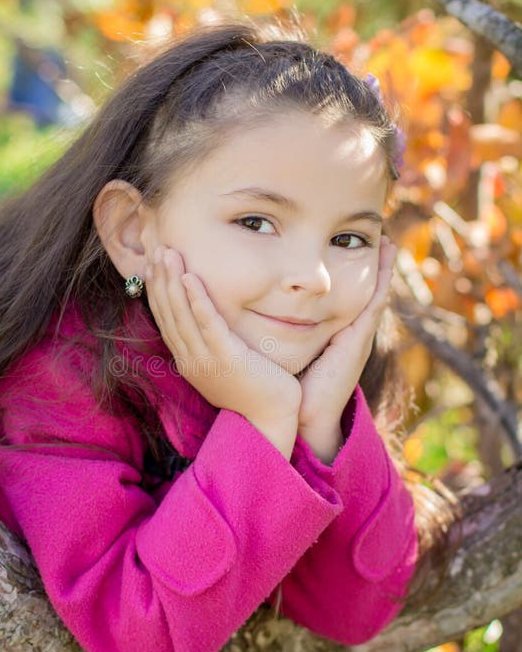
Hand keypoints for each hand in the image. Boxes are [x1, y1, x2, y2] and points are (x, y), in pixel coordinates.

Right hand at [145, 246, 301, 426]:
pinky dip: (197, 301)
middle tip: (156, 249)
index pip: (165, 319)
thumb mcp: (225, 364)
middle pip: (168, 313)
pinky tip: (190, 279)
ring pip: (182, 315)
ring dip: (173, 282)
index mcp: (188, 360)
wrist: (269, 421)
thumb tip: (209, 320)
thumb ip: (213, 342)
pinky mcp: (226, 359)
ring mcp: (205, 360)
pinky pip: (208, 325)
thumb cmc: (253, 391)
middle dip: (160, 279)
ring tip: (167, 254)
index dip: (157, 290)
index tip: (153, 264)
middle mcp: (190, 359)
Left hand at [297, 236, 396, 459]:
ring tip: (386, 240)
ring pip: (375, 293)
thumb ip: (284, 335)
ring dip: (383, 267)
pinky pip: (374, 302)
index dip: (348, 273)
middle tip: (379, 234)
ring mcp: (358, 335)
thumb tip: (264, 314)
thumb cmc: (294, 389)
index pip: (345, 297)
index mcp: (336, 335)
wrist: (305, 416)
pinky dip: (381, 281)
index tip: (347, 246)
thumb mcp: (289, 353)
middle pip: (366, 291)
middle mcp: (351, 332)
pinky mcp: (359, 338)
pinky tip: (385, 261)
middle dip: (373, 264)